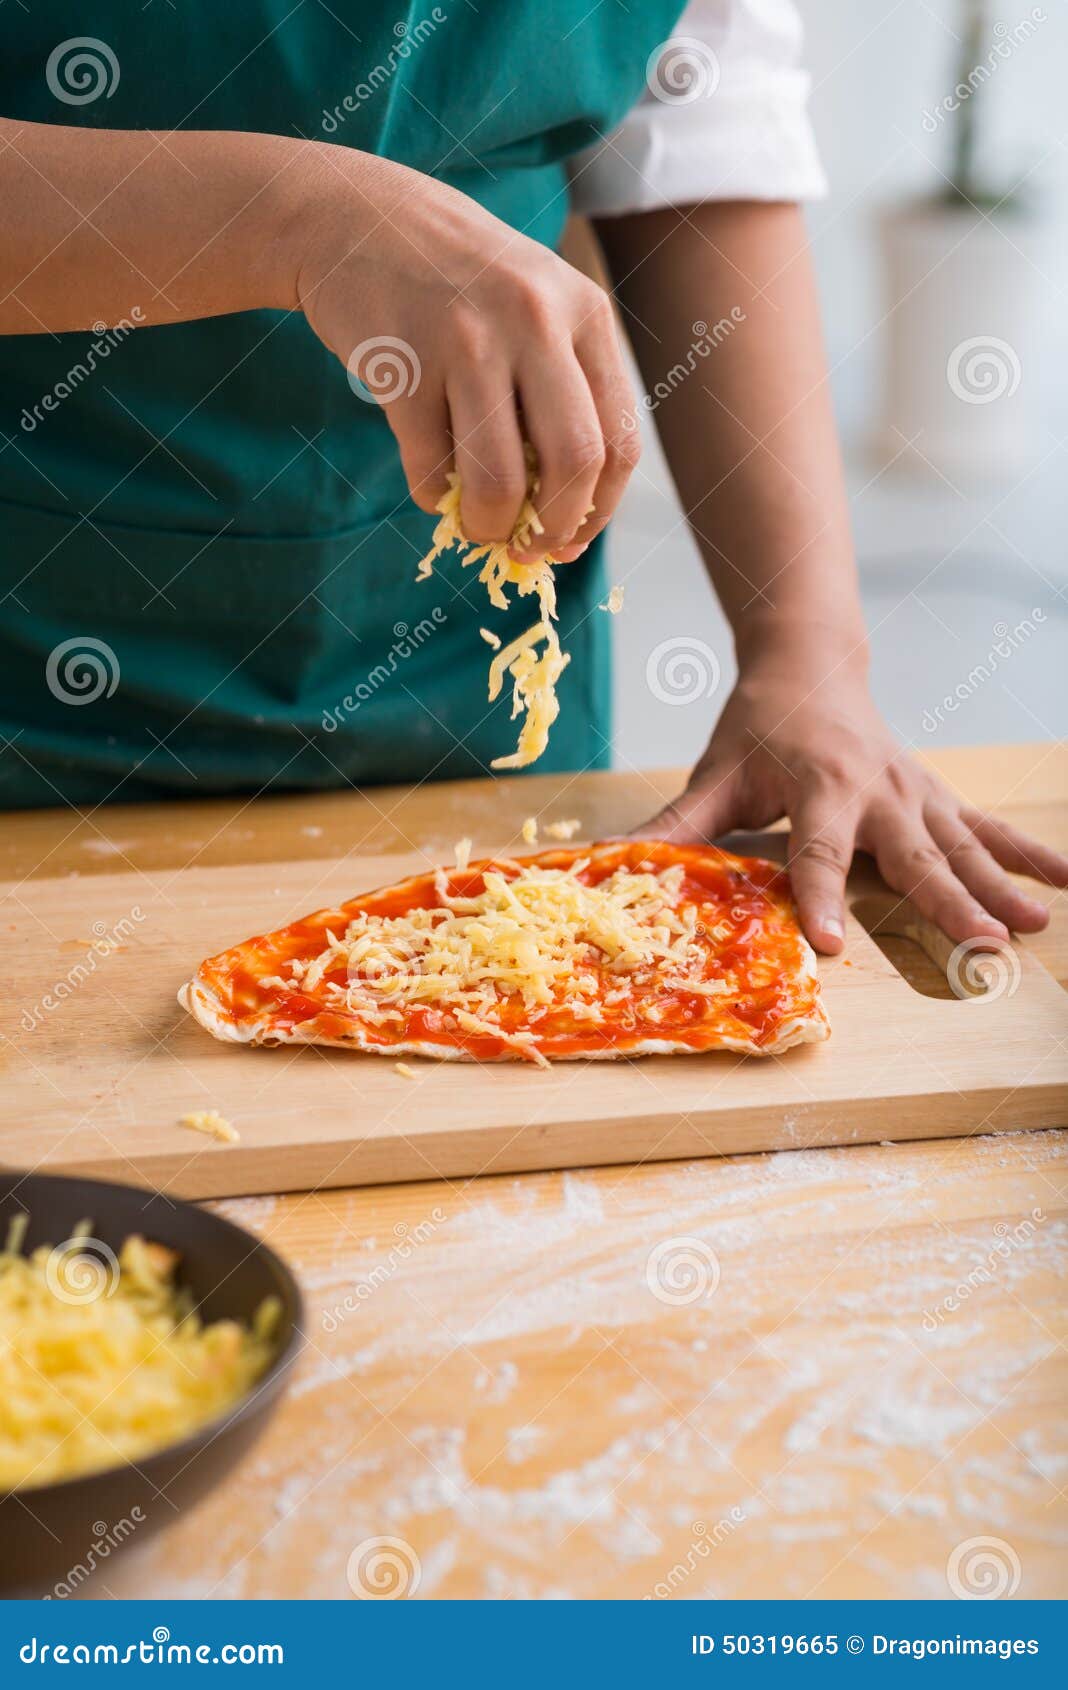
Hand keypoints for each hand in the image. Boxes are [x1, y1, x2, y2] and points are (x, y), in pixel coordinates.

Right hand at [286, 147, 638, 557]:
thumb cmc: (461, 285)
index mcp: (584, 312)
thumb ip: (563, 397)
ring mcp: (467, 341)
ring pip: (499, 480)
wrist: (358, 221)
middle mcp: (535, 321)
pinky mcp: (405, 367)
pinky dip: (433, 498)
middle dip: (553, 528)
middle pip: (574, 463)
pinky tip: (432, 485)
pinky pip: (430, 470)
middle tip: (527, 549)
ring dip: (489, 526)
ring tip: (477, 526)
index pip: (620, 440)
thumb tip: (568, 526)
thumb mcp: (534, 310)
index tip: (570, 538)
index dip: (599, 510)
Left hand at [639, 658, 1067, 954]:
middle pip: (915, 856)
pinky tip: (1063, 882)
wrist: (810, 663)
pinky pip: (987, 829)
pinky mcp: (937, 796)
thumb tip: (613, 864)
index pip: (817, 852)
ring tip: (1032, 927)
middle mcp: (878, 791)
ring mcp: (916, 793)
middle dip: (948, 902)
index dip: (819, 898)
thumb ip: (676, 825)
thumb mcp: (715, 773)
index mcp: (819, 787)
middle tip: (981, 946)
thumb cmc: (757, 727)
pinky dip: (1027, 855)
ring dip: (1000, 886)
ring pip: (963, 846)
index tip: (829, 945)